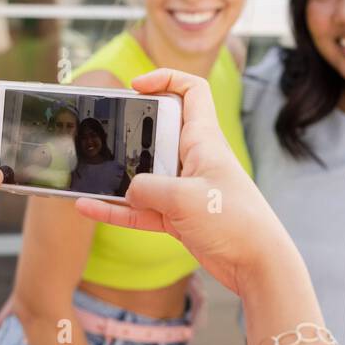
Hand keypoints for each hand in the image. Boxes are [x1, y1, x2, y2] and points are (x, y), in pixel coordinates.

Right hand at [75, 68, 295, 295]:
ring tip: (87, 171)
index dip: (166, 79)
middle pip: (158, 132)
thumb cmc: (235, 222)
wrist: (258, 265)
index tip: (136, 86)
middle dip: (131, 131)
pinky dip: (116, 208)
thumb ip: (148, 189)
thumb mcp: (185, 199)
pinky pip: (139, 207)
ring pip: (144, 173)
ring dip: (117, 174)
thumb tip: (128, 191)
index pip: (192, 91)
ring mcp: (184, 188)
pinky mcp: (177, 216)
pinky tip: (89, 207)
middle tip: (105, 134)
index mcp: (204, 140)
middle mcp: (194, 159)